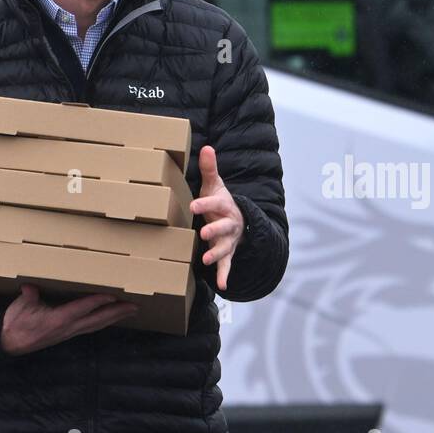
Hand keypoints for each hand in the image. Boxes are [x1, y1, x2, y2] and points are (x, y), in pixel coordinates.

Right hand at [0, 284, 137, 355]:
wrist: (10, 346)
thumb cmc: (14, 325)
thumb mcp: (19, 308)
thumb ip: (28, 297)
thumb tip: (29, 287)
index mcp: (57, 319)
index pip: (82, 308)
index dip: (98, 302)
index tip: (113, 295)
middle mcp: (68, 327)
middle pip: (98, 319)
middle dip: (117, 312)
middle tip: (134, 306)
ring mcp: (70, 332)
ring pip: (97, 325)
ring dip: (115, 318)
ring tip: (130, 311)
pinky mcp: (69, 334)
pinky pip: (91, 327)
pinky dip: (104, 322)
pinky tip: (112, 318)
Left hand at [189, 145, 243, 291]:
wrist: (239, 218)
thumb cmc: (220, 201)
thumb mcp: (216, 184)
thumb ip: (210, 168)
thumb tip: (207, 147)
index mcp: (224, 206)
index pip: (216, 204)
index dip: (206, 204)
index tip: (194, 205)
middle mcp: (229, 224)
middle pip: (224, 227)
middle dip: (215, 231)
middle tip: (204, 233)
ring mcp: (230, 239)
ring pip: (225, 247)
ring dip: (217, 254)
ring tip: (206, 260)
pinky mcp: (228, 252)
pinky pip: (227, 264)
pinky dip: (224, 274)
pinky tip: (222, 285)